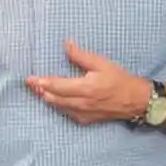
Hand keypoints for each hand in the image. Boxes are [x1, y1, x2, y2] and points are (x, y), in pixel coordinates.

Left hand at [26, 40, 149, 124]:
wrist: (136, 101)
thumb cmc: (120, 80)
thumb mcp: (101, 63)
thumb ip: (81, 56)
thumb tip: (66, 45)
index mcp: (85, 88)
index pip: (56, 86)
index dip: (41, 82)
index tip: (29, 79)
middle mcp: (81, 103)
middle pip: (53, 98)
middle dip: (40, 91)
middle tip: (30, 84)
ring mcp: (83, 114)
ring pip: (58, 107)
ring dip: (47, 98)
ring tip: (38, 90)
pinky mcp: (87, 120)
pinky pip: (67, 113)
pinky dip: (58, 106)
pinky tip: (55, 101)